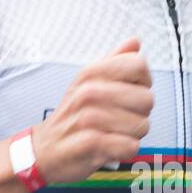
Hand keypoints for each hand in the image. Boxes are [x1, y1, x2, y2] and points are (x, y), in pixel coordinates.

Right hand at [31, 37, 153, 185]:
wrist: (44, 149)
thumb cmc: (72, 115)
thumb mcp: (88, 82)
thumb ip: (114, 61)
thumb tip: (134, 41)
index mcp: (92, 73)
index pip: (138, 65)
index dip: (143, 82)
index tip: (130, 92)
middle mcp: (89, 91)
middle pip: (147, 98)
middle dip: (140, 113)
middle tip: (119, 119)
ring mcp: (89, 117)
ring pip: (142, 125)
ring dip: (132, 135)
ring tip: (112, 133)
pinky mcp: (91, 143)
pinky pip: (130, 146)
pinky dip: (125, 151)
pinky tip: (111, 148)